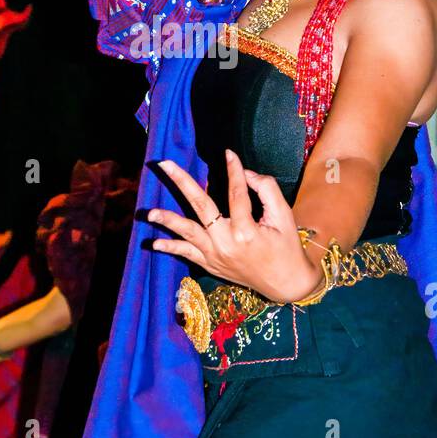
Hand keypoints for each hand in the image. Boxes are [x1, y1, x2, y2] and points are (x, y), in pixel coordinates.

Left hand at [147, 149, 323, 303]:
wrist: (286, 283)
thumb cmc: (286, 246)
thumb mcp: (284, 216)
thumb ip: (266, 190)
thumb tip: (246, 173)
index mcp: (246, 231)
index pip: (236, 194)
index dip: (234, 171)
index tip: (229, 153)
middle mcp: (226, 243)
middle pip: (201, 206)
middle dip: (182, 182)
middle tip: (165, 164)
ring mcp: (215, 255)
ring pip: (187, 233)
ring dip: (167, 221)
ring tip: (150, 213)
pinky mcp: (211, 264)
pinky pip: (187, 254)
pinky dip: (170, 248)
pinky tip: (154, 243)